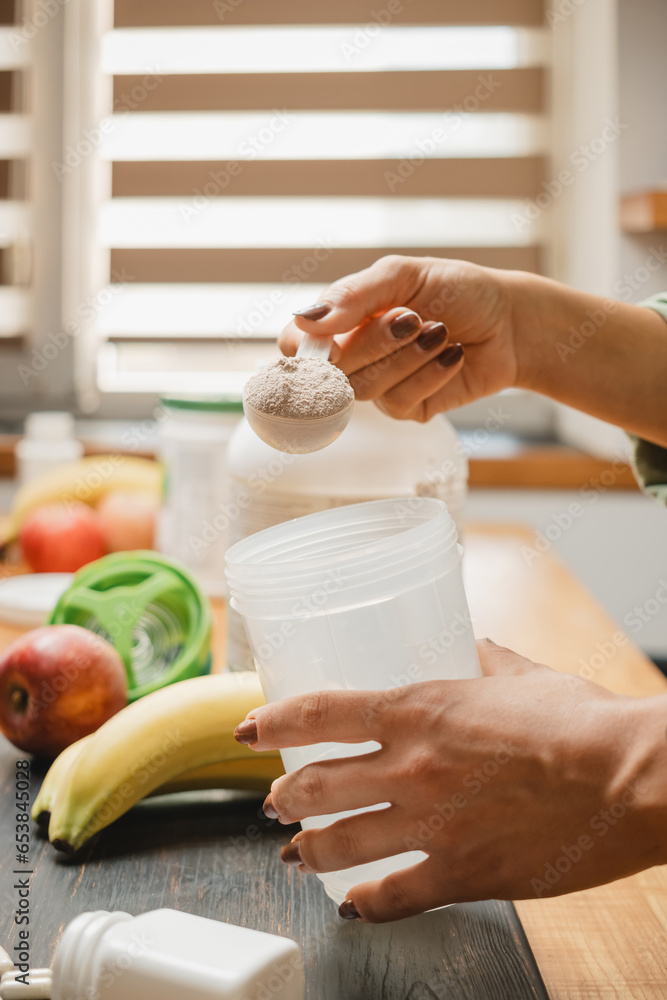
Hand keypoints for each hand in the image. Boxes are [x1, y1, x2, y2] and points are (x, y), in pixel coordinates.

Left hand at [234, 640, 666, 922]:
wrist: (628, 778)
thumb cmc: (581, 718)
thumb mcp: (523, 675)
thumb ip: (487, 660)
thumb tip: (476, 645)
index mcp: (419, 710)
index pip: (320, 712)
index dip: (272, 720)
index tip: (247, 728)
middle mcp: (410, 769)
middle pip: (315, 786)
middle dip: (283, 795)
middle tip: (272, 800)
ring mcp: (430, 826)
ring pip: (339, 846)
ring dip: (307, 850)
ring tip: (294, 852)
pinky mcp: (461, 875)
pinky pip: (394, 898)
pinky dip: (365, 905)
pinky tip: (352, 906)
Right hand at [279, 255, 519, 421]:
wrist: (510, 320)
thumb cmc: (457, 290)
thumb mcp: (404, 275)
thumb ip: (354, 295)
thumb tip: (308, 321)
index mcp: (343, 320)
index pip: (296, 346)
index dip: (304, 352)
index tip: (330, 346)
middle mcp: (354, 356)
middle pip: (332, 371)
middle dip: (376, 342)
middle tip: (413, 317)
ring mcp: (379, 386)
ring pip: (367, 389)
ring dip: (409, 357)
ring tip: (442, 331)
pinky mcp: (407, 408)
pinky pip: (400, 402)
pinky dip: (430, 374)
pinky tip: (453, 354)